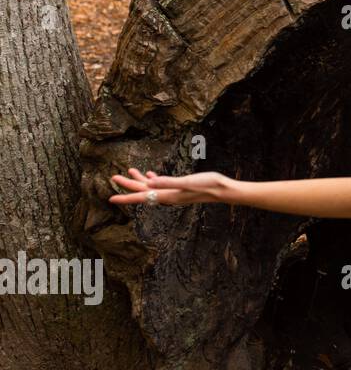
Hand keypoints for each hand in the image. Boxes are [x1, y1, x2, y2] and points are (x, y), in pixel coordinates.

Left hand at [108, 168, 232, 205]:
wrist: (222, 190)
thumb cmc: (208, 185)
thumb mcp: (188, 182)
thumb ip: (169, 182)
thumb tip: (150, 182)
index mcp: (167, 195)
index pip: (141, 197)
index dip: (125, 197)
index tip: (110, 199)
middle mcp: (168, 196)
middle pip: (143, 191)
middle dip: (128, 185)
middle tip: (113, 177)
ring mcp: (173, 192)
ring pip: (151, 187)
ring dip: (139, 180)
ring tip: (129, 171)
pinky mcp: (179, 188)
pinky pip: (161, 184)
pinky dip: (153, 179)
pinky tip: (150, 174)